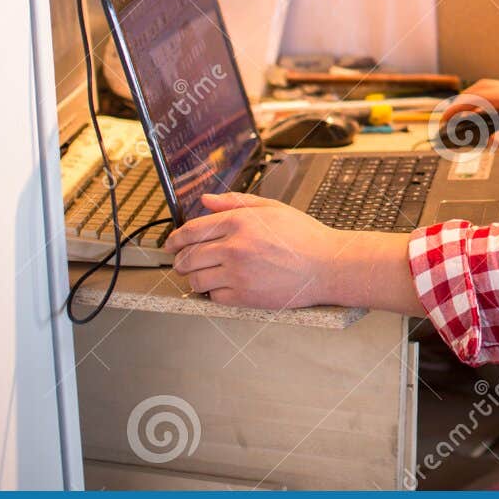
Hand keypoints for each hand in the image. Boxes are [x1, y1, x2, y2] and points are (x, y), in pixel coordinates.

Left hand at [165, 190, 350, 309]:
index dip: (175, 238)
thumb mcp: (272, 208)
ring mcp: (238, 274)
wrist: (327, 266)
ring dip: (193, 279)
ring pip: (196, 280)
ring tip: (201, 276)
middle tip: (182, 263)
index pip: (192, 230)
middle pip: (188, 257)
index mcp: (239, 221)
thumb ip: (235, 202)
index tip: (171, 244)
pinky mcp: (244, 297)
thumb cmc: (304, 237)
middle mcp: (235, 247)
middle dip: (180, 260)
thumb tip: (206, 200)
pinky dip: (213, 294)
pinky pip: (214, 298)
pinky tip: (223, 287)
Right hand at [444, 79, 498, 151]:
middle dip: (463, 100)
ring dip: (476, 99)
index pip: (479, 96)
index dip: (459, 106)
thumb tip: (485, 143)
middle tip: (450, 117)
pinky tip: (489, 117)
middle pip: (483, 87)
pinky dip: (489, 103)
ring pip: (493, 89)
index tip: (445, 119)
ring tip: (465, 116)